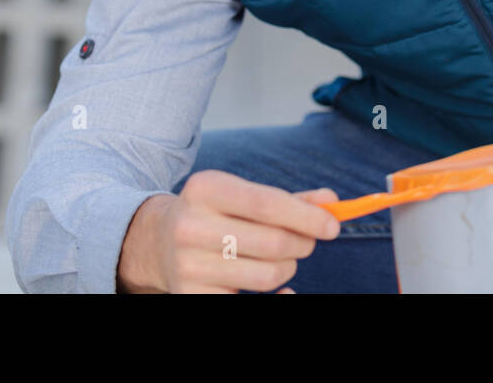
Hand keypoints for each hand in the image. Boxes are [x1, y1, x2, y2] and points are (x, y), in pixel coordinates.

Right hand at [116, 171, 339, 292]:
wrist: (158, 243)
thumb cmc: (216, 215)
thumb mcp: (244, 195)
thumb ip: (290, 199)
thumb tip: (332, 202)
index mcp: (205, 188)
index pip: (267, 204)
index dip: (306, 217)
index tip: (333, 226)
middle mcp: (191, 225)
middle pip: (273, 243)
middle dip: (302, 243)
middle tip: (306, 242)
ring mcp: (187, 265)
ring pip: (267, 275)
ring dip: (288, 269)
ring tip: (281, 259)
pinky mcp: (190, 297)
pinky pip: (252, 304)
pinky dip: (278, 296)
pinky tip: (279, 287)